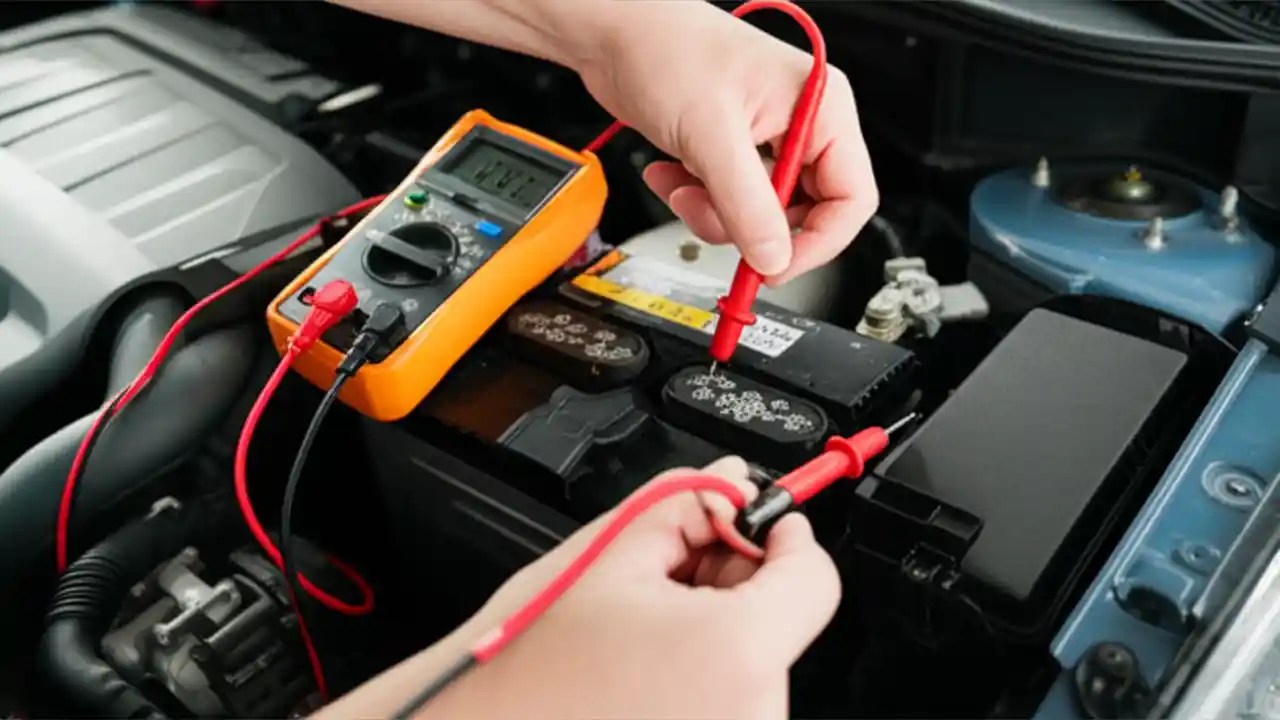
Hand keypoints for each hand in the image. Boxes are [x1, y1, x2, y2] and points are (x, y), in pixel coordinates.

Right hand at [423, 456, 841, 719]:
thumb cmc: (527, 663)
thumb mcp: (610, 555)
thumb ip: (687, 503)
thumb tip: (732, 482)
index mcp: (739, 653)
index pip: (815, 576)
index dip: (782, 537)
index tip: (750, 523)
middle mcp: (754, 714)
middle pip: (779, 620)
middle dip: (732, 582)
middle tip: (667, 572)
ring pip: (752, 661)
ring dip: (713, 630)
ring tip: (638, 628)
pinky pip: (730, 701)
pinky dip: (700, 674)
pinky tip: (643, 666)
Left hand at [579, 2, 877, 283]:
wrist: (613, 31)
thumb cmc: (666, 48)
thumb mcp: (711, 137)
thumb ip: (748, 206)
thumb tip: (774, 258)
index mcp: (822, 108)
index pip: (851, 198)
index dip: (816, 242)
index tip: (774, 266)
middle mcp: (802, 124)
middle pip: (803, 213)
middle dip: (750, 226)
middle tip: (714, 218)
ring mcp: (766, 138)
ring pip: (760, 214)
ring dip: (714, 214)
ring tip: (682, 187)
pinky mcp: (731, 149)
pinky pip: (728, 200)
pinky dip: (696, 198)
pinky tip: (670, 173)